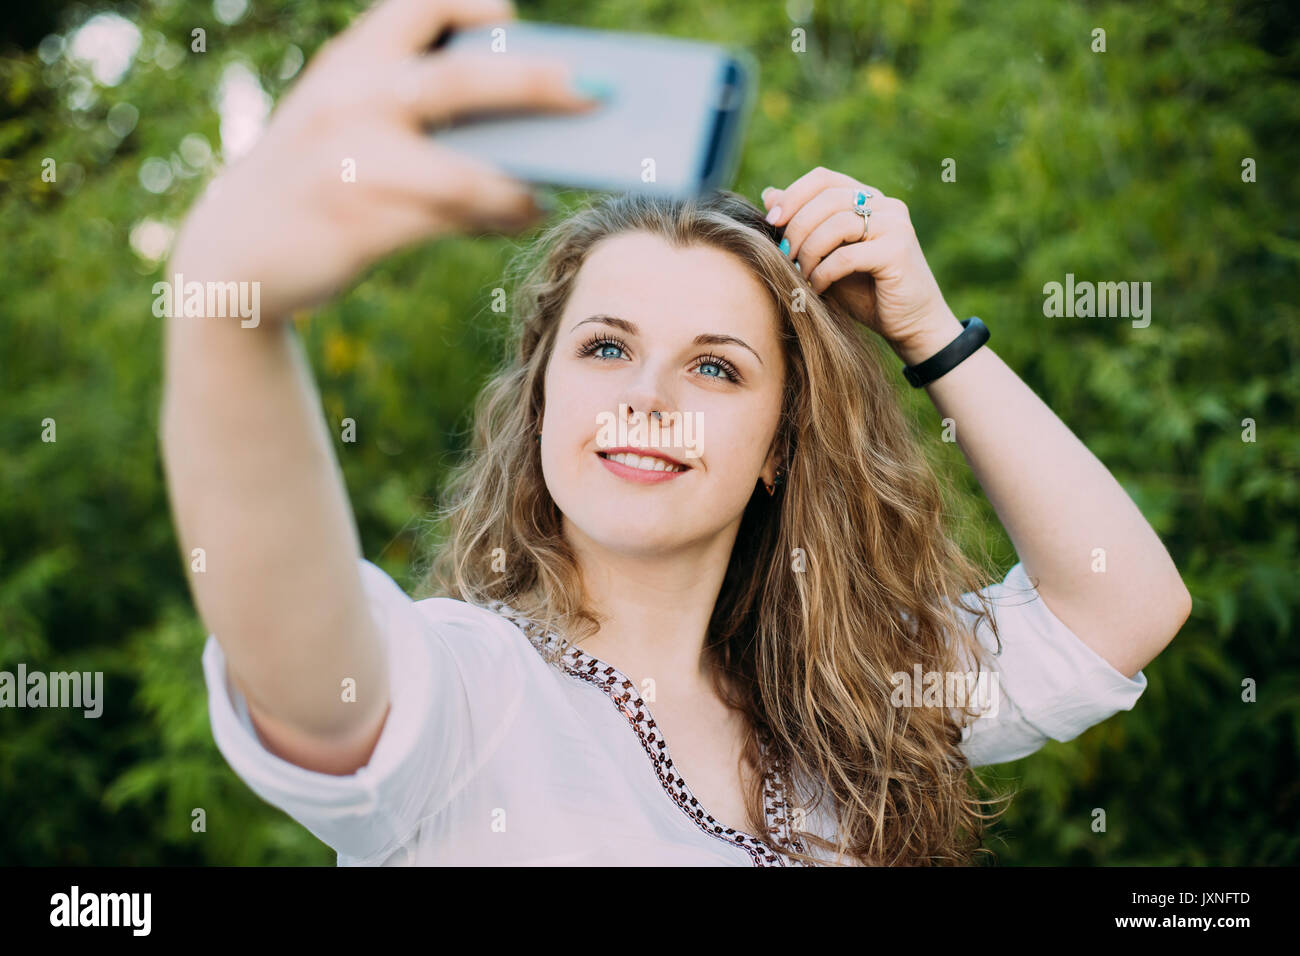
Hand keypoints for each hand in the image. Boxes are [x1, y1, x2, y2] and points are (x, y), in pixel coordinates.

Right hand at [168, 0, 601, 320]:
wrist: (236, 248)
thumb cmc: (319, 175)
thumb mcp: (348, 120)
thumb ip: (417, 109)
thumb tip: (527, 131)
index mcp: (350, 60)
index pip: (417, 8)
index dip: (468, 4)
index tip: (513, 15)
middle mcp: (350, 99)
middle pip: (459, 81)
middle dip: (537, 84)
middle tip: (601, 94)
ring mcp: (351, 162)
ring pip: (463, 170)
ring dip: (517, 183)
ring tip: (545, 190)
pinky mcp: (358, 220)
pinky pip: (449, 220)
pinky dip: (494, 215)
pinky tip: (520, 214)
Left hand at [761, 166, 961, 361]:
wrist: (911, 325)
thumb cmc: (867, 292)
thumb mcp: (826, 256)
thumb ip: (803, 226)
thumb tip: (769, 194)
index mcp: (868, 199)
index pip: (823, 178)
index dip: (792, 195)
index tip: (771, 221)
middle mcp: (885, 205)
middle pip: (827, 198)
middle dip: (796, 227)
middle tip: (782, 255)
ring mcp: (895, 225)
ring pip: (836, 224)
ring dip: (808, 251)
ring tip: (800, 274)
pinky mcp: (898, 251)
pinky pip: (846, 255)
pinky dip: (824, 273)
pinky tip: (818, 288)